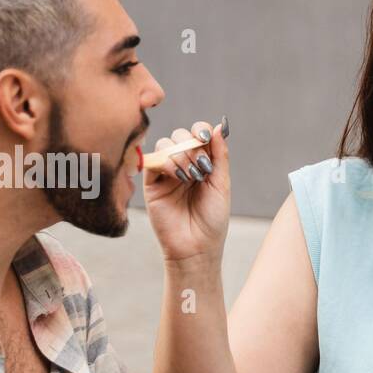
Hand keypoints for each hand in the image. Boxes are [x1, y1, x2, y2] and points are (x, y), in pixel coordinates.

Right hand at [143, 119, 230, 262]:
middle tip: (201, 166)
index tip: (206, 138)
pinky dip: (166, 162)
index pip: (198, 135)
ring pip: (165, 144)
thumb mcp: (221, 185)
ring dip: (180, 154)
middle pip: (181, 136)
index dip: (200, 131)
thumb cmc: (212, 220)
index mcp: (203, 164)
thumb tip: (219, 126)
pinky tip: (178, 176)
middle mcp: (183, 165)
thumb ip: (219, 155)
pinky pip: (153, 160)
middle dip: (191, 145)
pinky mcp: (151, 184)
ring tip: (191, 176)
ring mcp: (166, 173)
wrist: (196, 246)